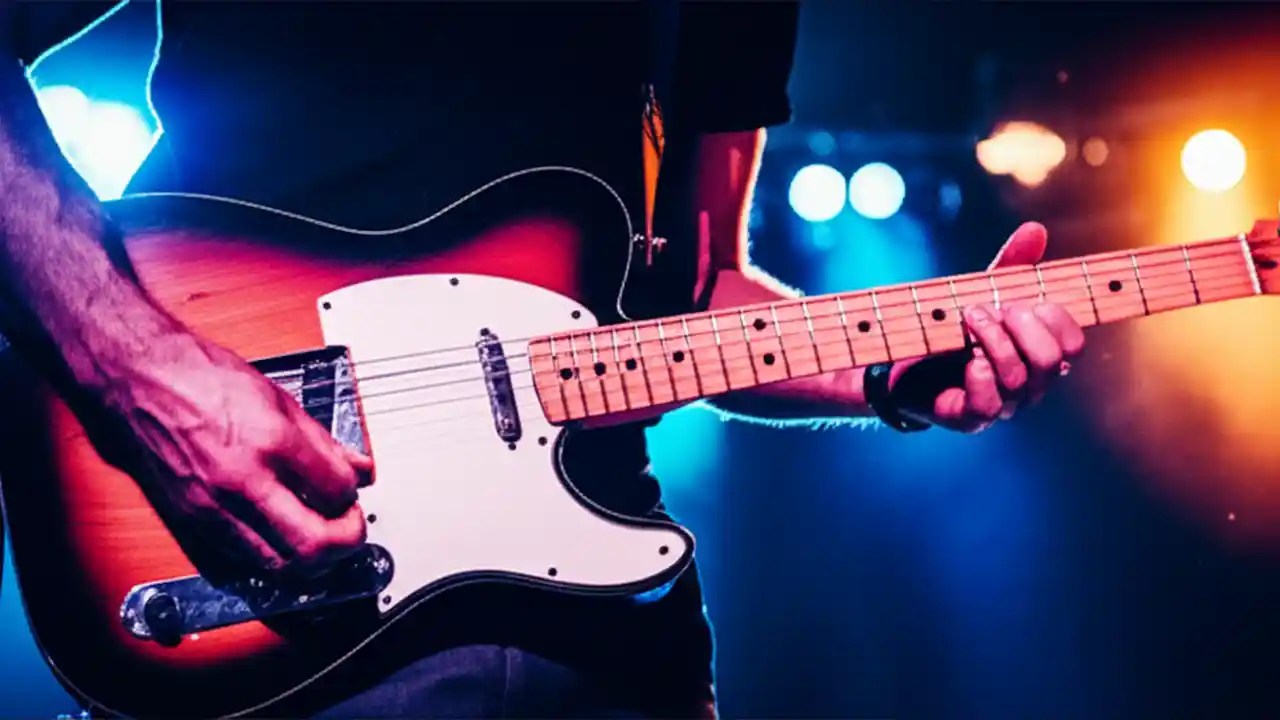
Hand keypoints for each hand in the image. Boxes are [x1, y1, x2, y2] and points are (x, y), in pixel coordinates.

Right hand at [95, 332, 372, 578]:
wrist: (139, 382)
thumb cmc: (201, 379)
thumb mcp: (277, 398)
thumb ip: (323, 441)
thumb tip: (358, 468)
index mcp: (271, 442)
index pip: (336, 492)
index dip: (353, 494)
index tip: (351, 488)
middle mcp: (243, 483)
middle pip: (313, 546)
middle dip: (345, 542)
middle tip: (350, 525)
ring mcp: (215, 510)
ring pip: (279, 567)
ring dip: (313, 560)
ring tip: (322, 534)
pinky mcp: (194, 525)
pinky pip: (247, 561)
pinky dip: (275, 557)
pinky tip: (285, 535)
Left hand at [893, 222, 1085, 432]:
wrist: (897, 362)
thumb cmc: (949, 329)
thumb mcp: (981, 292)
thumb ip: (1010, 266)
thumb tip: (1035, 229)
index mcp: (1038, 355)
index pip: (1073, 344)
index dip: (1058, 319)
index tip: (1027, 300)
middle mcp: (1028, 384)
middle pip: (1054, 362)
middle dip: (1025, 327)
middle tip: (995, 307)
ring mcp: (1001, 404)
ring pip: (1021, 379)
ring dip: (996, 341)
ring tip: (969, 318)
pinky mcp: (968, 418)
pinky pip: (989, 406)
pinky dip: (981, 378)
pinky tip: (969, 359)